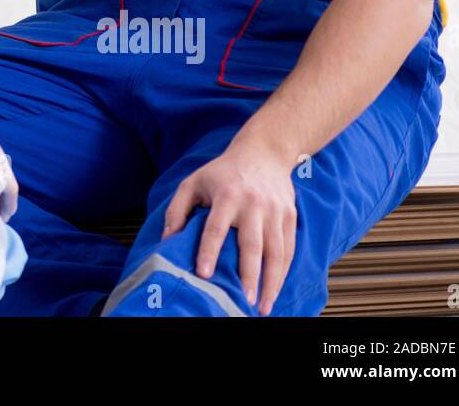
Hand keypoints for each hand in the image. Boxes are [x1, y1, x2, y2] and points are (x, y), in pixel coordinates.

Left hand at [161, 138, 297, 315]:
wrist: (263, 152)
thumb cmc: (222, 172)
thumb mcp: (194, 181)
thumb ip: (177, 209)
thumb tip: (168, 240)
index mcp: (226, 195)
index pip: (216, 227)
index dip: (208, 250)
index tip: (203, 274)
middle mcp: (253, 204)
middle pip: (251, 244)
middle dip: (248, 275)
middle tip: (242, 300)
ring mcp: (275, 211)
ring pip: (275, 251)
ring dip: (270, 281)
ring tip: (261, 306)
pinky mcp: (290, 217)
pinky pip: (288, 249)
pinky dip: (282, 272)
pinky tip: (273, 290)